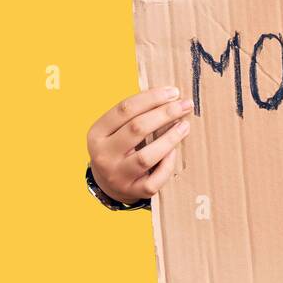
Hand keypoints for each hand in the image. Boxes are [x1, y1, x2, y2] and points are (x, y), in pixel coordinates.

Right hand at [86, 86, 191, 205]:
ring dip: (169, 138)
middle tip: (185, 105)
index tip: (173, 91)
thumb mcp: (116, 129)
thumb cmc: (119, 147)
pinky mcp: (133, 191)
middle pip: (137, 128)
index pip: (124, 109)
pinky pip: (155, 178)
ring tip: (185, 125)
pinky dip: (168, 163)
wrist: (108, 184)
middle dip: (165, 114)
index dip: (151, 98)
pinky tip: (175, 151)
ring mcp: (117, 175)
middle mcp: (103, 155)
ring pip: (146, 156)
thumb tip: (169, 95)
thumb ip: (135, 114)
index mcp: (96, 134)